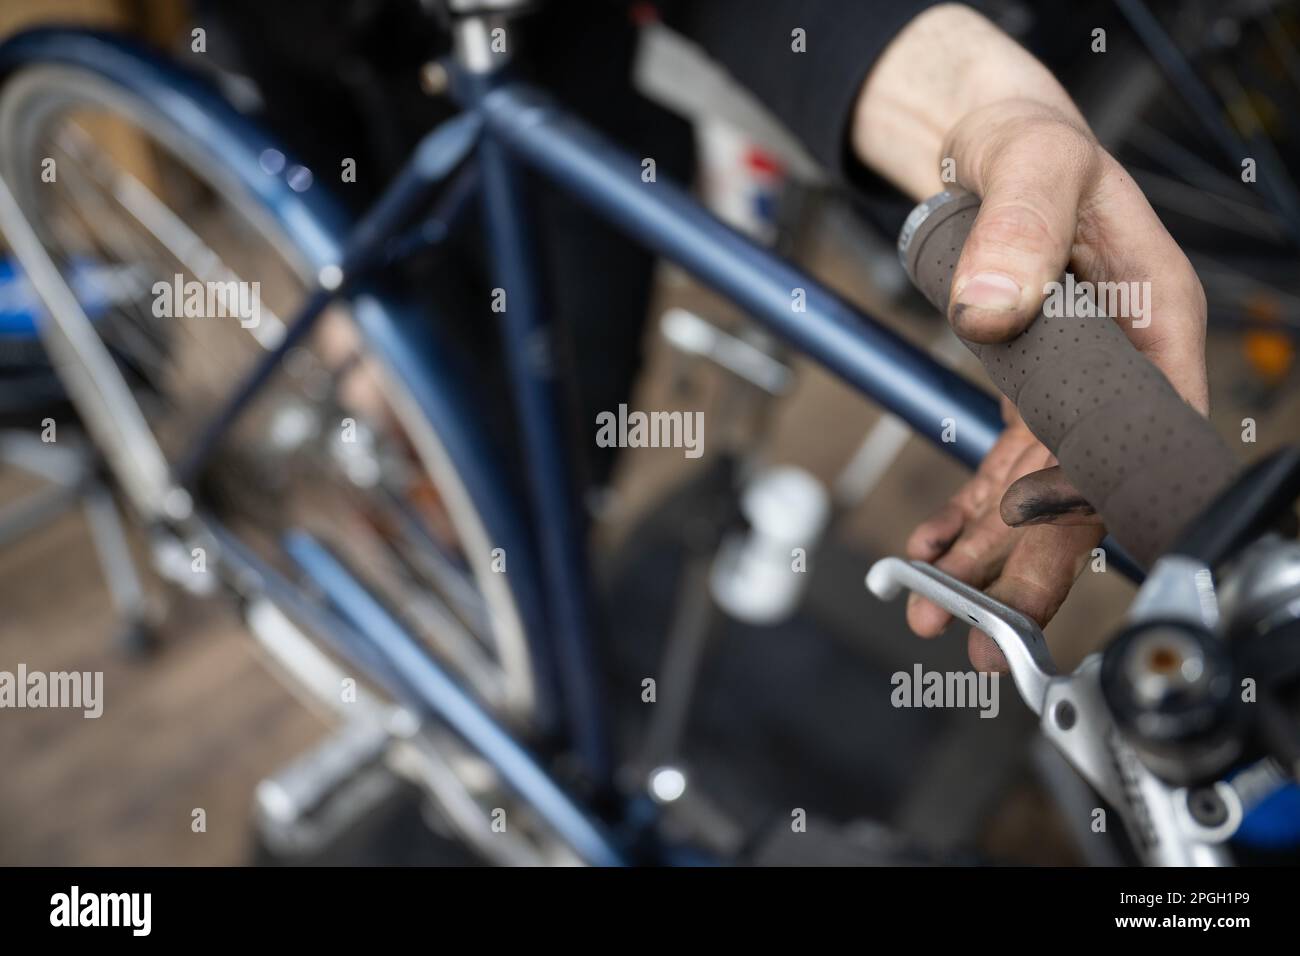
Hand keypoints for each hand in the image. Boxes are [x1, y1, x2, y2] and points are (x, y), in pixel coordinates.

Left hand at [854, 5, 1209, 667]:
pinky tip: (929, 551)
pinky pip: (999, 467)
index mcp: (1150, 317)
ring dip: (989, 556)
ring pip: (1037, 492)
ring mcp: (1072, 388)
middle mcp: (1118, 367)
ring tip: (940, 612)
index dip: (1095, 493)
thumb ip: (1022, 227)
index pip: (1139, 428)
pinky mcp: (1026, 394)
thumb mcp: (1034, 163)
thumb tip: (997, 306)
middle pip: (1084, 485)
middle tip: (985, 627)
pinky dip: (964, 513)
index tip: (1045, 542)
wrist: (992, 142)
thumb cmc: (1034, 145)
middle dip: (1035, 562)